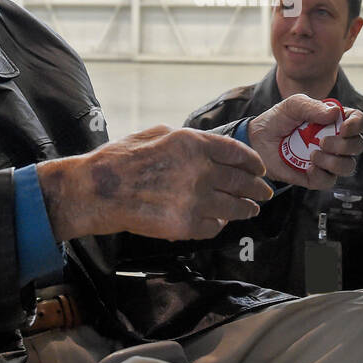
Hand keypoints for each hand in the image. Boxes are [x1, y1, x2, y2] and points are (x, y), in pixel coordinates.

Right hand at [38, 125, 273, 241]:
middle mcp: (200, 170)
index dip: (253, 162)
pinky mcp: (186, 225)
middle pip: (242, 181)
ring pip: (234, 207)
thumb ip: (187, 140)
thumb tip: (207, 147)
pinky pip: (214, 228)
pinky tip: (219, 223)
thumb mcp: (157, 134)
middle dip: (257, 188)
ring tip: (251, 210)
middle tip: (264, 193)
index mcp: (194, 143)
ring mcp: (195, 199)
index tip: (259, 169)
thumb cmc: (121, 160)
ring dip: (246, 209)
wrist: (98, 190)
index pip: (238, 153)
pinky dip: (219, 225)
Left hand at [247, 94, 362, 189]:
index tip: (343, 128)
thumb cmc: (278, 119)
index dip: (357, 125)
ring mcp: (328, 160)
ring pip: (348, 166)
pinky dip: (321, 175)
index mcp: (335, 120)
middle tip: (323, 142)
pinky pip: (329, 181)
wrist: (258, 141)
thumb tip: (335, 113)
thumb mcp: (293, 106)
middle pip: (358, 146)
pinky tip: (308, 167)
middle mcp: (337, 140)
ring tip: (313, 155)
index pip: (359, 121)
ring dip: (334, 162)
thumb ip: (312, 107)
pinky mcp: (316, 177)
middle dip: (344, 146)